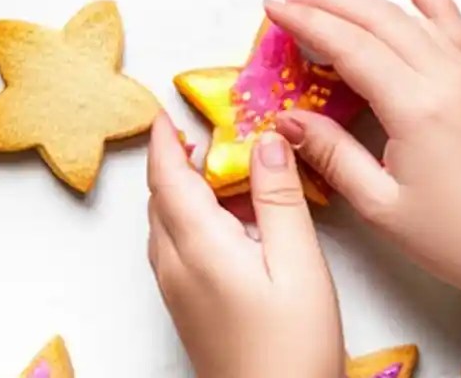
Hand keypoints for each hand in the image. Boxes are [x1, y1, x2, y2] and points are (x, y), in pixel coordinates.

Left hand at [146, 113, 343, 377]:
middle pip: (160, 199)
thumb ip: (279, 198)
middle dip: (174, 161)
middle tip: (204, 134)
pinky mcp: (187, 310)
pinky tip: (229, 225)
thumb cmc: (293, 348)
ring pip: (165, 224)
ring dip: (182, 191)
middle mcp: (176, 266)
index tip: (165, 111)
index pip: (168, 177)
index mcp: (199, 246)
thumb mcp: (299, 264)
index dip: (163, 140)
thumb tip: (266, 141)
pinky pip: (176, 248)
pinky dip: (190, 220)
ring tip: (220, 172)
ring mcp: (177, 292)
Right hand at [265, 0, 460, 305]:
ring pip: (410, 13)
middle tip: (286, 2)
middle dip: (325, 3)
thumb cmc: (460, 241)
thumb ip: (332, 154)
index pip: (349, 45)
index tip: (271, 9)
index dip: (305, 22)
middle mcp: (446, 75)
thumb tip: (285, 119)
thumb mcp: (382, 206)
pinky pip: (449, 18)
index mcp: (417, 106)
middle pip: (376, 19)